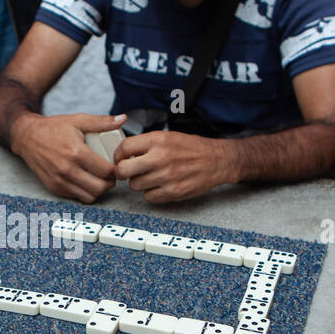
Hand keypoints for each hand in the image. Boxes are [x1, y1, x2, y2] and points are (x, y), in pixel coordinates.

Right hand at [10, 112, 123, 202]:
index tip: (116, 165)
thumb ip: (102, 122)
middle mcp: (67, 169)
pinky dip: (85, 191)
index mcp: (76, 152)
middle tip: (111, 174)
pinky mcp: (54, 187)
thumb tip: (122, 119)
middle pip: (100, 187)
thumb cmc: (53, 128)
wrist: (27, 137)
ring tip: (100, 178)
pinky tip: (87, 181)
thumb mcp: (78, 120)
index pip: (106, 171)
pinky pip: (77, 197)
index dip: (116, 170)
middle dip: (110, 182)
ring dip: (99, 189)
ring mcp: (59, 181)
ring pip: (89, 196)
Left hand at [114, 131, 234, 202]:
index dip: (118, 155)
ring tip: (150, 177)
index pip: (124, 148)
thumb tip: (124, 152)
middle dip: (122, 172)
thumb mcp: (168, 136)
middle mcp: (160, 158)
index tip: (120, 159)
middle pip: (123, 170)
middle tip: (128, 172)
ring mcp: (166, 176)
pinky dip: (151, 193)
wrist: (216, 160)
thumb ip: (146, 143)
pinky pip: (148, 197)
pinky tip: (159, 186)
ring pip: (134, 186)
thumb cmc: (192, 148)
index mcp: (158, 140)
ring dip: (139, 183)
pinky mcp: (172, 192)